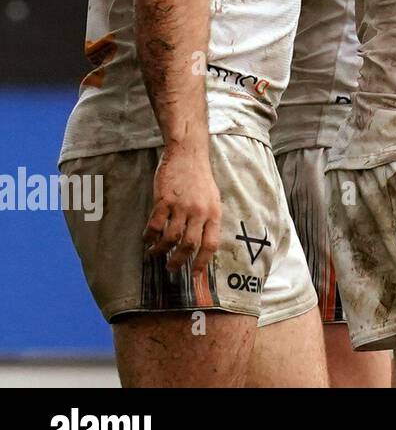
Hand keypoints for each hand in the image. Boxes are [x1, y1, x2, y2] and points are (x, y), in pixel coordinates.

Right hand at [143, 143, 221, 273]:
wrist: (188, 154)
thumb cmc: (200, 178)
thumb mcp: (212, 199)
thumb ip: (208, 219)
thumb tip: (202, 244)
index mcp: (214, 213)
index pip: (211, 244)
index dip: (202, 263)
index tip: (194, 276)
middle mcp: (199, 212)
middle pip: (189, 245)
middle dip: (178, 261)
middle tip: (171, 269)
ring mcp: (181, 206)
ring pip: (170, 237)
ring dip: (161, 250)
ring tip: (154, 254)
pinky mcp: (164, 200)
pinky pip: (155, 225)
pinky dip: (149, 236)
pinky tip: (146, 239)